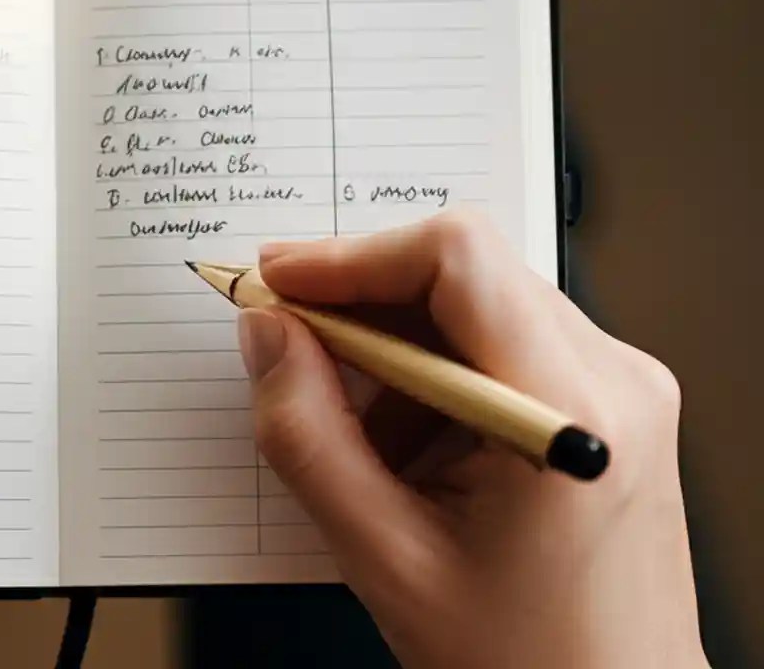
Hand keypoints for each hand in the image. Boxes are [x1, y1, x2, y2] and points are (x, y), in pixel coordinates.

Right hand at [239, 211, 708, 668]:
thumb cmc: (526, 660)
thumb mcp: (385, 557)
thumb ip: (307, 436)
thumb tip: (268, 335)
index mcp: (571, 410)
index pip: (457, 259)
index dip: (352, 256)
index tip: (281, 283)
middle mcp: (614, 378)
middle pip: (463, 274)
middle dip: (361, 306)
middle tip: (290, 348)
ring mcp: (617, 386)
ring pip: (473, 306)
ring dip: (394, 352)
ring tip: (368, 446)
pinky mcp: (603, 400)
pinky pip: (496, 344)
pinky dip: (430, 379)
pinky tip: (410, 453)